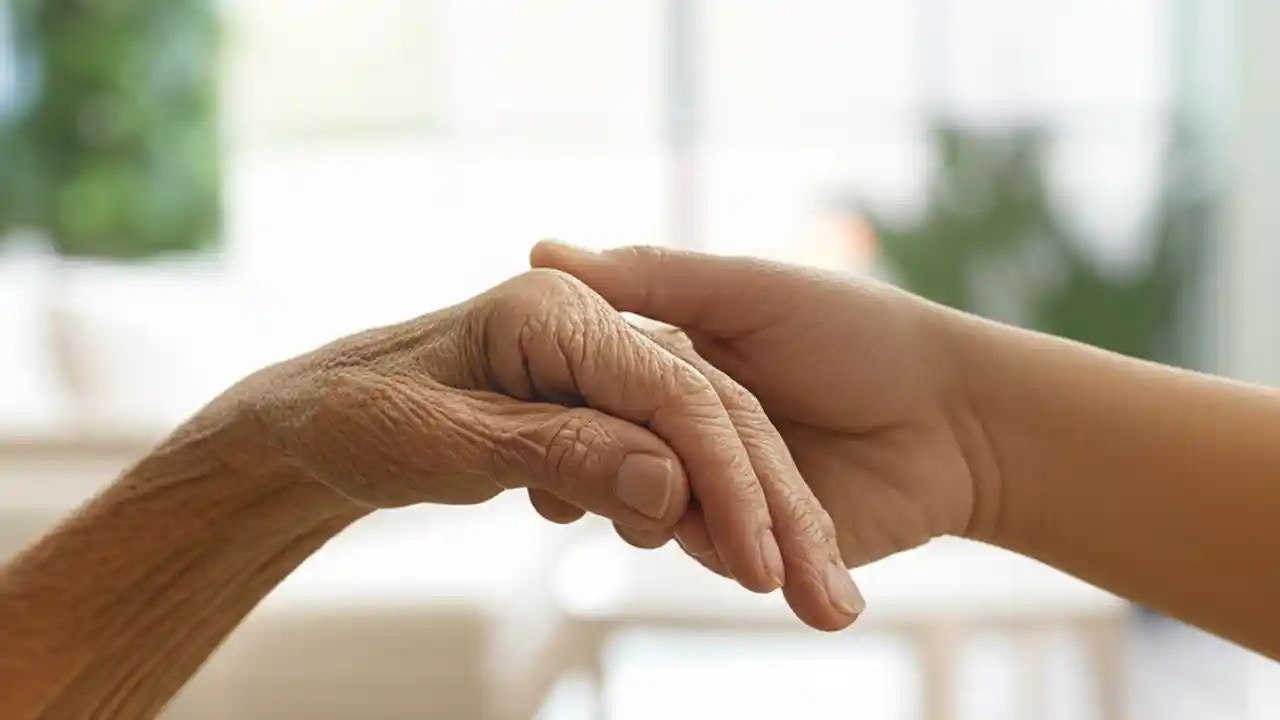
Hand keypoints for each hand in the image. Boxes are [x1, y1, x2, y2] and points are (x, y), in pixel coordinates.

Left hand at [216, 269, 859, 627]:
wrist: (317, 417)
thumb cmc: (359, 416)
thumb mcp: (443, 442)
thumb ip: (558, 453)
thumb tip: (668, 487)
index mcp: (555, 310)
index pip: (671, 391)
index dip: (723, 479)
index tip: (761, 562)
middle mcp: (591, 323)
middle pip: (707, 411)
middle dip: (764, 503)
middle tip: (819, 597)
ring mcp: (598, 359)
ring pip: (703, 434)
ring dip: (753, 513)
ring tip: (805, 592)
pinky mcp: (597, 400)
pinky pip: (669, 452)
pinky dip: (706, 509)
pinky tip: (736, 559)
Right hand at [532, 243, 996, 571]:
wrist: (958, 420)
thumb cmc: (860, 334)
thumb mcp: (746, 290)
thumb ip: (651, 279)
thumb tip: (540, 250)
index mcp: (677, 368)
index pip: (592, 390)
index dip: (558, 402)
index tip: (520, 405)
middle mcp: (689, 433)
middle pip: (613, 458)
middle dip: (599, 467)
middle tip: (573, 482)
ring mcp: (724, 494)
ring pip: (656, 514)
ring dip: (664, 514)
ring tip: (686, 508)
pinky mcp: (760, 548)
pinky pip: (716, 556)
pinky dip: (720, 549)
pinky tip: (737, 542)